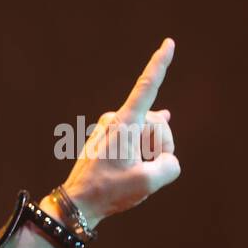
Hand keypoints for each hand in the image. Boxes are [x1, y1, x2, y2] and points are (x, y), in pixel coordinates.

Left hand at [59, 38, 180, 228]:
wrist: (78, 204)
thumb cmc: (109, 191)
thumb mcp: (148, 182)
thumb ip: (169, 165)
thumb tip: (166, 158)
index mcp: (124, 123)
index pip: (147, 87)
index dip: (160, 65)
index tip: (169, 43)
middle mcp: (116, 119)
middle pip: (158, 123)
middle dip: (162, 146)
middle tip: (145, 169)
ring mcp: (112, 127)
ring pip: (150, 134)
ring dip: (152, 152)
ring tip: (133, 171)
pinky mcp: (111, 137)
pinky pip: (140, 138)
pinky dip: (147, 147)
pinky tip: (161, 125)